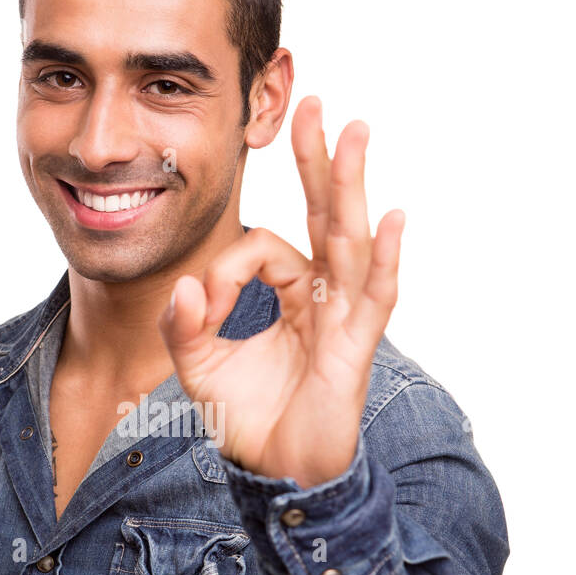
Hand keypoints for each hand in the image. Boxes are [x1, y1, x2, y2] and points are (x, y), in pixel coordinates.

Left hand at [158, 96, 403, 487]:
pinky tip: (391, 220)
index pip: (260, 249)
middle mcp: (320, 296)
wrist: (277, 475)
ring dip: (349, 186)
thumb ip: (186, 326)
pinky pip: (373, 299)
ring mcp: (342, 319)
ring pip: (347, 240)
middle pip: (320, 215)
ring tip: (355, 131)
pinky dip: (381, 261)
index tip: (200, 307)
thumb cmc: (250, 418)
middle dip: (314, 159)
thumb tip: (185, 288)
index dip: (225, 269)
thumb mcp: (200, 367)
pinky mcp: (354, 350)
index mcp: (286, 293)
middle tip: (311, 99)